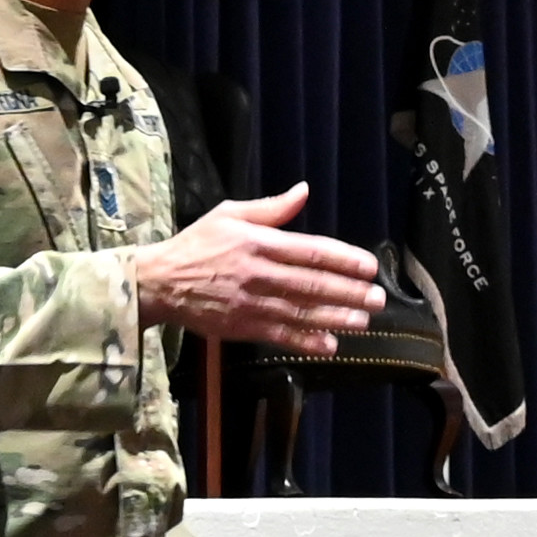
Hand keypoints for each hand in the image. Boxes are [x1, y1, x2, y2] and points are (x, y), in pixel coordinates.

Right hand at [129, 184, 383, 350]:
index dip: (344, 259)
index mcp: (258, 242)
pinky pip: (280, 336)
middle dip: (350, 292)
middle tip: (378, 298)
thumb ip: (271, 208)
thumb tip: (304, 191)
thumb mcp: (229, 214)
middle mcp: (258, 273)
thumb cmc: (197, 244)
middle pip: (312, 284)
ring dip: (336, 318)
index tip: (370, 266)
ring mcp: (251, 303)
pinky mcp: (242, 327)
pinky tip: (330, 345)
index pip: (311, 251)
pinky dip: (306, 342)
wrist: (158, 282)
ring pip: (301, 312)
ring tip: (364, 321)